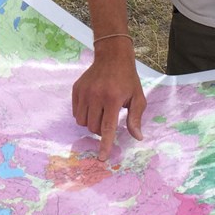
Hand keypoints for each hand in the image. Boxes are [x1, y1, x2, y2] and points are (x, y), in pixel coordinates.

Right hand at [71, 43, 145, 161]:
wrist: (112, 56)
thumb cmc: (127, 79)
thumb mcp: (137, 97)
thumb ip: (135, 118)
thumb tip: (137, 137)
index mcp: (112, 99)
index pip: (107, 128)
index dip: (105, 145)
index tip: (102, 158)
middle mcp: (96, 96)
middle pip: (93, 128)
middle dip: (100, 130)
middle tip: (108, 118)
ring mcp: (84, 92)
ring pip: (82, 122)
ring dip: (91, 123)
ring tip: (100, 112)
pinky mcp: (76, 89)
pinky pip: (76, 112)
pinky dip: (84, 114)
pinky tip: (92, 106)